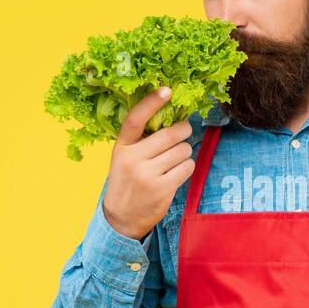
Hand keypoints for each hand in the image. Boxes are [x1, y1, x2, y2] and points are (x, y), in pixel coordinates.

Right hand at [101, 86, 195, 239]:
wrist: (121, 218)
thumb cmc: (127, 182)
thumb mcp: (124, 157)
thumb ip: (141, 140)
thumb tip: (172, 118)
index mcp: (122, 147)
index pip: (136, 118)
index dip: (152, 102)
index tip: (167, 90)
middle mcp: (132, 159)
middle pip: (171, 134)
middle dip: (183, 131)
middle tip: (184, 132)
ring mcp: (147, 174)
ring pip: (182, 150)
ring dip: (184, 153)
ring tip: (174, 161)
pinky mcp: (162, 188)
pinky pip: (187, 167)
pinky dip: (187, 167)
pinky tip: (177, 172)